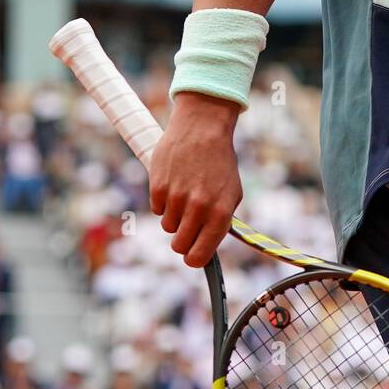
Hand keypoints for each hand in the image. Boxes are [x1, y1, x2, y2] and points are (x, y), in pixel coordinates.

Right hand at [149, 92, 243, 268]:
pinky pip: (157, 209)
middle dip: (183, 241)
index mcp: (220, 213)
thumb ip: (220, 222)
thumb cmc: (220, 163)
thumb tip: (207, 247)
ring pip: (168, 227)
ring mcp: (177, 198)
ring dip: (174, 217)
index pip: (199, 256)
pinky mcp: (158, 187)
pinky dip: (163, 202)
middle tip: (187, 226)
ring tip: (185, 195)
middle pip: (179, 246)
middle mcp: (198, 208)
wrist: (202, 128)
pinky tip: (174, 183)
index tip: (193, 256)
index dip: (194, 259)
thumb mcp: (231, 194)